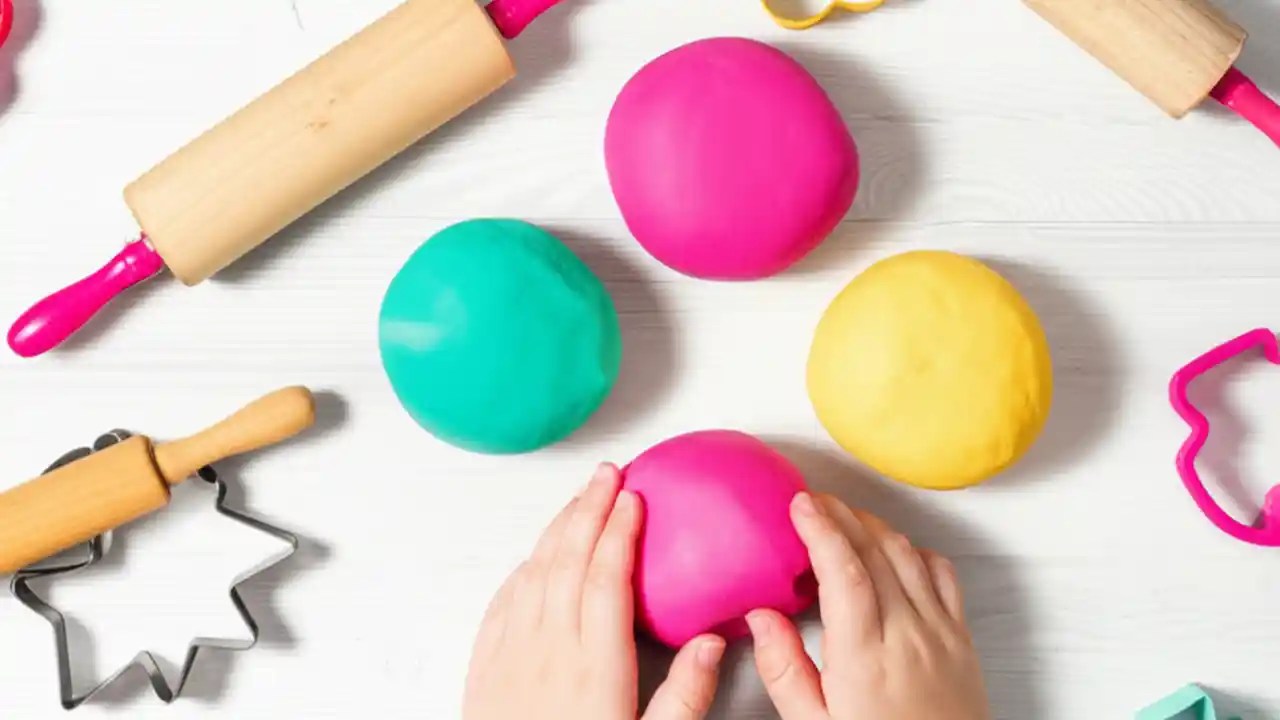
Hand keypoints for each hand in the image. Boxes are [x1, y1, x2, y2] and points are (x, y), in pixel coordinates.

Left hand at [464, 463, 726, 719]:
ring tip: (578, 499)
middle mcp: (548, 650)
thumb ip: (682, 697)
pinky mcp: (485, 669)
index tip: (635, 496)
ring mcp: (511, 655)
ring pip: (533, 573)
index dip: (621, 530)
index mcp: (593, 666)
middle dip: (589, 509)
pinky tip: (534, 559)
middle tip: (609, 474)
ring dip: (557, 528)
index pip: (606, 577)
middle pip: (568, 560)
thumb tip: (715, 644)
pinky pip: (502, 603)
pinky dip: (523, 569)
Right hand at [747, 493, 990, 719]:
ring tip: (844, 517)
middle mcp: (907, 635)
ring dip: (873, 526)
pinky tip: (895, 550)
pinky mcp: (961, 639)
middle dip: (841, 515)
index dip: (822, 529)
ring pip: (907, 555)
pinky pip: (943, 575)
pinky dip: (915, 550)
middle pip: (875, 551)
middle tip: (813, 500)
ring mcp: (940, 633)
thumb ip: (785, 671)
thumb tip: (761, 617)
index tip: (800, 504)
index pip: (844, 572)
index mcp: (865, 658)